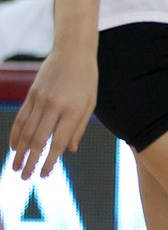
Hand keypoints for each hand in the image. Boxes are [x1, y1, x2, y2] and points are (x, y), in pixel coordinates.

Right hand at [9, 44, 97, 178]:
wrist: (73, 51)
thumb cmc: (86, 78)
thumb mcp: (91, 102)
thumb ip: (80, 127)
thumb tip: (70, 150)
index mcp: (72, 109)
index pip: (58, 141)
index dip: (50, 160)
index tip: (44, 175)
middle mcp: (54, 106)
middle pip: (38, 140)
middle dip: (30, 161)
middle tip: (25, 177)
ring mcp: (40, 100)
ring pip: (26, 131)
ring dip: (19, 152)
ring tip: (15, 167)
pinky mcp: (31, 95)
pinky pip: (21, 118)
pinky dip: (16, 134)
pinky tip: (14, 147)